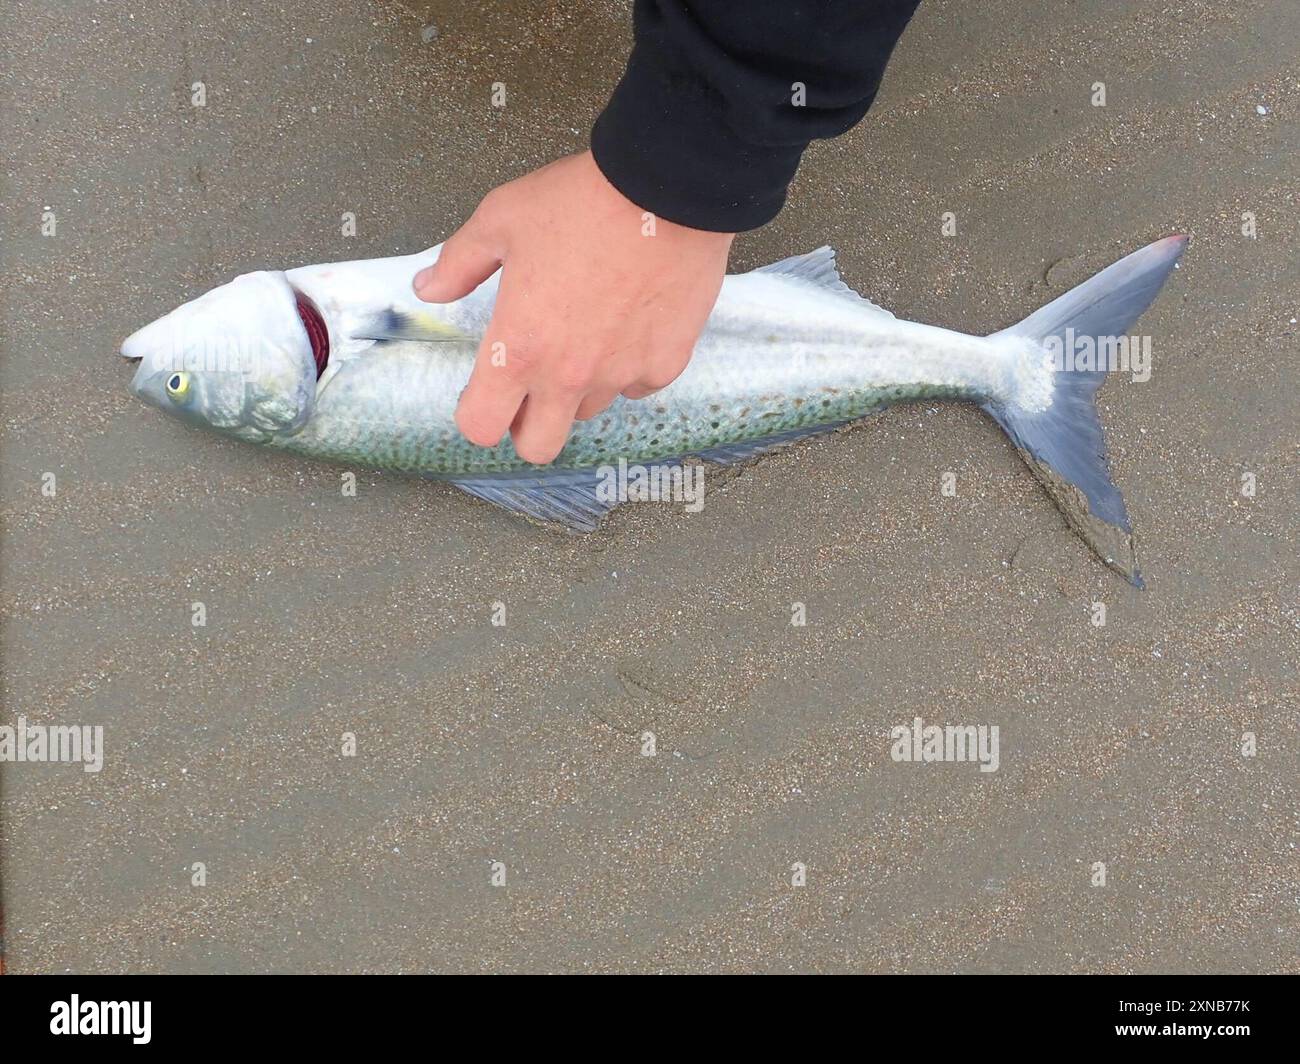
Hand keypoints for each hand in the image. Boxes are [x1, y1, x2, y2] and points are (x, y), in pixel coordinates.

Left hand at [413, 151, 733, 463]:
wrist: (664, 187)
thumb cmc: (581, 202)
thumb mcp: (501, 220)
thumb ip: (459, 263)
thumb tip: (430, 288)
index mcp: (517, 348)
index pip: (481, 427)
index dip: (478, 415)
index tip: (485, 395)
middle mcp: (568, 375)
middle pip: (538, 446)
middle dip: (528, 425)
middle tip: (531, 386)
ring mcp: (620, 375)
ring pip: (589, 410)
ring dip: (579, 388)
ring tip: (584, 336)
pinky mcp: (665, 363)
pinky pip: (638, 385)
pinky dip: (628, 366)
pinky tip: (627, 325)